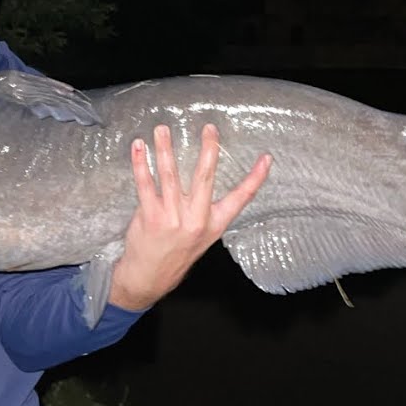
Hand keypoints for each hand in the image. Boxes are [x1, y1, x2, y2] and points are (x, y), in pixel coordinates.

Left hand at [108, 123, 270, 311]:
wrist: (150, 277)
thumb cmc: (176, 252)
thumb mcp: (201, 236)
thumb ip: (203, 209)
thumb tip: (202, 175)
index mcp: (214, 224)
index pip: (241, 198)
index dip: (255, 178)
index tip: (266, 158)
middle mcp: (196, 219)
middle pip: (205, 178)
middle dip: (208, 149)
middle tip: (208, 128)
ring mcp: (172, 218)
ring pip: (171, 175)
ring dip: (165, 148)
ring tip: (162, 129)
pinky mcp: (150, 217)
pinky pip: (145, 184)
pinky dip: (140, 163)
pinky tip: (138, 147)